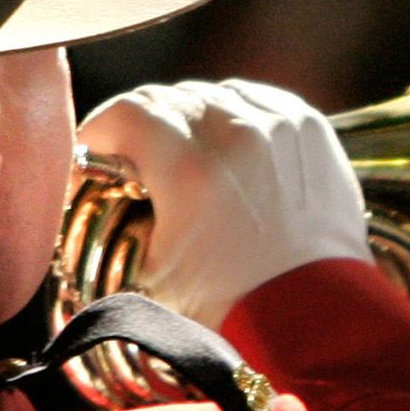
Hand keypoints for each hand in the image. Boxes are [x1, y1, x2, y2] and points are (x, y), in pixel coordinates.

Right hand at [76, 79, 371, 327]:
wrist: (311, 316)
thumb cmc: (230, 304)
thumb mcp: (151, 265)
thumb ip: (123, 211)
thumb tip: (110, 182)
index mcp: (189, 170)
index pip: (127, 111)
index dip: (102, 129)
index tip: (97, 152)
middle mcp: (236, 136)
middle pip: (169, 98)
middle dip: (144, 125)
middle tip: (138, 159)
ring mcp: (279, 127)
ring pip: (215, 94)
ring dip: (193, 117)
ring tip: (188, 152)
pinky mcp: (311, 129)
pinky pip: (260, 100)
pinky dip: (239, 115)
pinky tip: (231, 145)